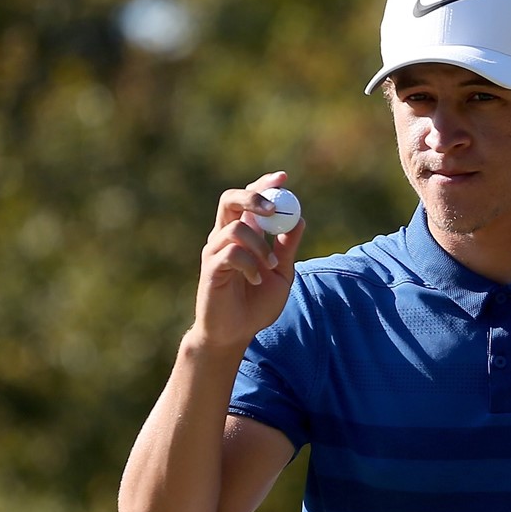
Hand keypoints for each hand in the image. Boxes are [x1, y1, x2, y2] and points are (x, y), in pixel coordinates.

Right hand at [193, 170, 306, 349]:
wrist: (235, 333)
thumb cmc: (256, 305)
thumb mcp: (281, 274)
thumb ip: (287, 248)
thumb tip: (299, 219)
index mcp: (244, 234)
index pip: (249, 199)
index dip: (264, 185)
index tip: (283, 177)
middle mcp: (225, 237)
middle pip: (231, 199)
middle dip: (253, 197)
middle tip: (273, 208)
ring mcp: (215, 251)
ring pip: (235, 228)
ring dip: (260, 245)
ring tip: (271, 267)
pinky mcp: (211, 268)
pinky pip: (231, 253)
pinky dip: (250, 264)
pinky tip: (256, 280)